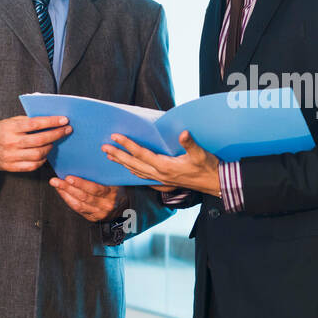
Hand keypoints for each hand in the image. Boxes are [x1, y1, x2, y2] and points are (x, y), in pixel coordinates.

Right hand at [0, 115, 69, 171]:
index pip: (35, 124)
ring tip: (53, 142)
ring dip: (50, 148)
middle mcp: (11, 142)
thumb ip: (26, 121)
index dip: (52, 122)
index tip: (64, 120)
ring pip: (39, 154)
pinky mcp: (11, 167)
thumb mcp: (9, 121)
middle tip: (66, 130)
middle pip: (40, 140)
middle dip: (57, 134)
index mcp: (10, 128)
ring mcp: (11, 156)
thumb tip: (47, 120)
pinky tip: (44, 154)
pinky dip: (41, 160)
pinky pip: (32, 165)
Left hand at [49, 175, 122, 221]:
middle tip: (56, 180)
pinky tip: (62, 192)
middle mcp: (105, 205)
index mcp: (112, 194)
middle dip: (68, 188)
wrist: (124, 208)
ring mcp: (99, 213)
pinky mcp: (93, 218)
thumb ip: (106, 174)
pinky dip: (68, 200)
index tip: (69, 177)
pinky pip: (78, 209)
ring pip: (79, 204)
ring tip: (56, 185)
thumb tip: (91, 159)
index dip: (81, 184)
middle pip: (84, 197)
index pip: (95, 189)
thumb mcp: (117, 181)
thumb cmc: (119, 190)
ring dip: (65, 194)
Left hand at [103, 131, 220, 196]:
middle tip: (103, 148)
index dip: (127, 145)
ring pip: (136, 172)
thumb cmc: (208, 167)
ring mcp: (161, 180)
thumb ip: (190, 144)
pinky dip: (132, 172)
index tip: (115, 136)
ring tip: (110, 157)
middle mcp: (160, 174)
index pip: (141, 153)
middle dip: (117, 155)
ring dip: (122, 164)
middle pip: (133, 164)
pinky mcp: (164, 182)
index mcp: (166, 166)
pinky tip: (128, 168)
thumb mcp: (201, 154)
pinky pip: (143, 177)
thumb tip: (183, 134)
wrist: (214, 184)